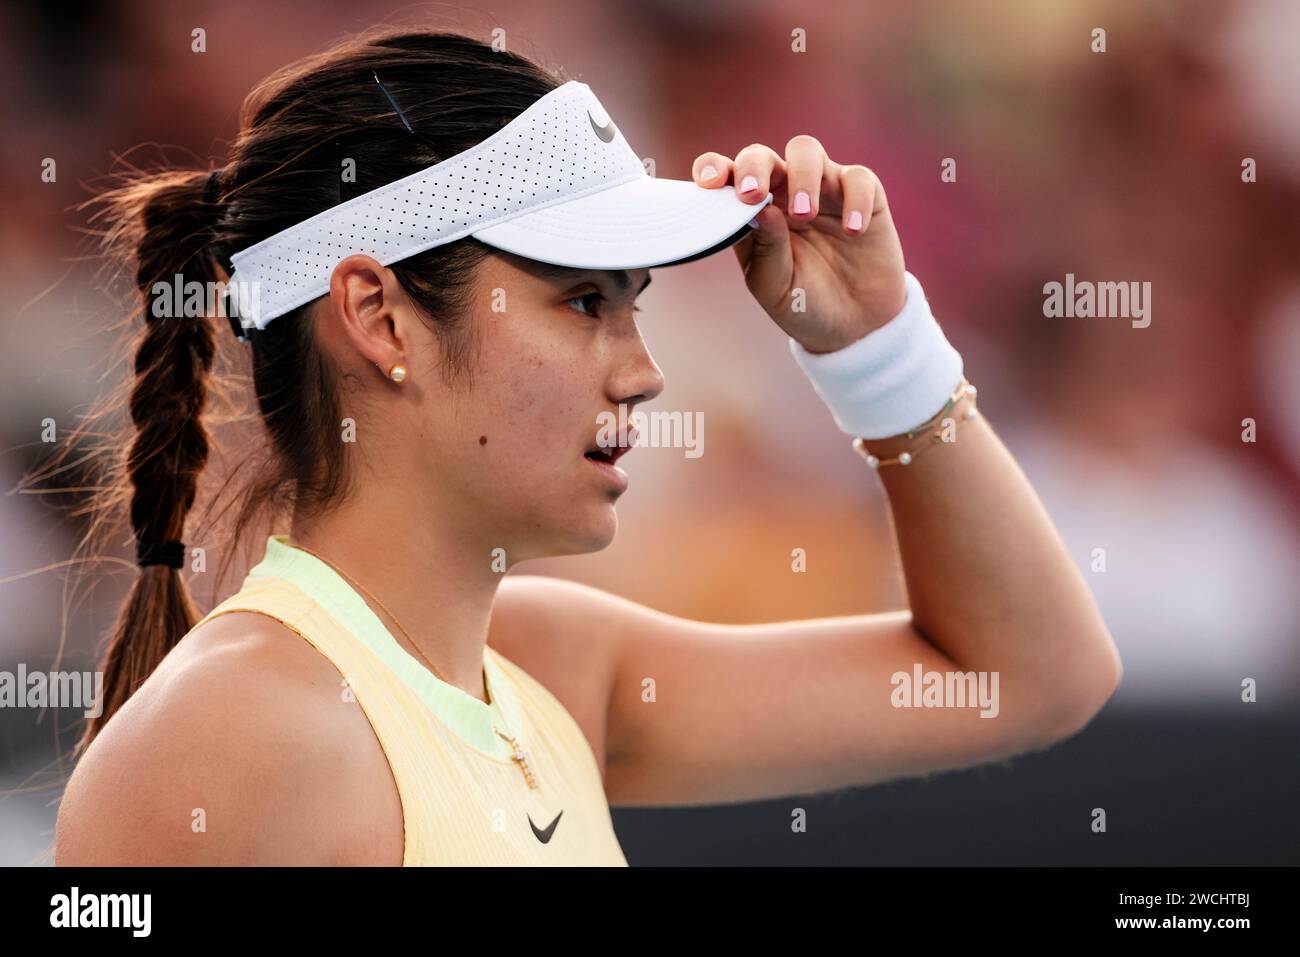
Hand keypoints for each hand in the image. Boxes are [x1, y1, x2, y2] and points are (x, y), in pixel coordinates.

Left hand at [693, 135, 905, 353]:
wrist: (854, 327)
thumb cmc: (803, 303)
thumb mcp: (775, 286)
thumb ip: (766, 248)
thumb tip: (760, 209)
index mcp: (753, 213)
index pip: (728, 176)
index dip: (714, 169)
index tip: (709, 182)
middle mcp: (784, 193)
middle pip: (762, 155)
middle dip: (754, 167)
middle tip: (753, 195)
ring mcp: (823, 190)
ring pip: (806, 151)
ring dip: (801, 176)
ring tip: (803, 215)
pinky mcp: (865, 197)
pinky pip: (858, 178)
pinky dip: (855, 199)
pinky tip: (852, 231)